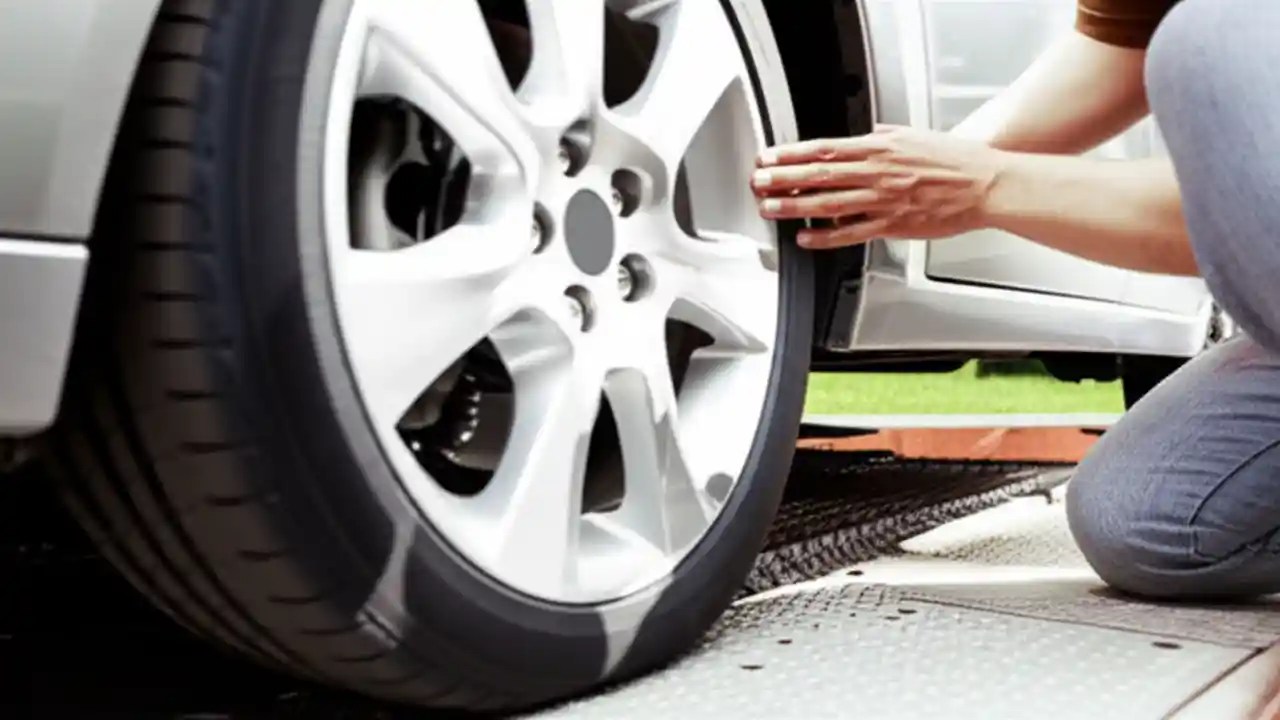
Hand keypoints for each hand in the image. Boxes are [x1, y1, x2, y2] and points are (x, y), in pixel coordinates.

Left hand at [750, 125, 1005, 248]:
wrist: (984, 184)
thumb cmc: (954, 160)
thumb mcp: (913, 134)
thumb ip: (883, 135)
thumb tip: (864, 134)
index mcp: (879, 146)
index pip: (825, 148)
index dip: (791, 153)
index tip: (769, 156)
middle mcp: (877, 171)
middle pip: (819, 175)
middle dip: (783, 179)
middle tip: (759, 182)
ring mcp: (883, 199)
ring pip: (828, 203)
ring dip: (795, 207)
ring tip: (770, 208)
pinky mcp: (892, 225)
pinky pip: (851, 232)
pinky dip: (825, 236)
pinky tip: (805, 238)